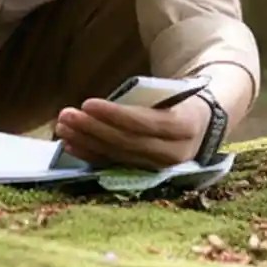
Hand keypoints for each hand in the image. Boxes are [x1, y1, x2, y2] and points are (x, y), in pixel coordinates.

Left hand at [53, 95, 210, 169]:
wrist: (203, 124)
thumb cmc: (180, 100)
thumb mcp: (173, 93)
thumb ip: (143, 98)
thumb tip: (101, 104)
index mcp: (184, 126)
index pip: (145, 123)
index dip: (115, 115)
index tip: (87, 103)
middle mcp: (174, 152)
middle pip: (127, 142)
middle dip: (93, 129)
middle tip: (66, 115)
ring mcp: (160, 167)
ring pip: (118, 155)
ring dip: (86, 141)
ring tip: (62, 127)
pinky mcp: (146, 173)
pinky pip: (115, 165)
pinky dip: (91, 155)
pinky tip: (70, 145)